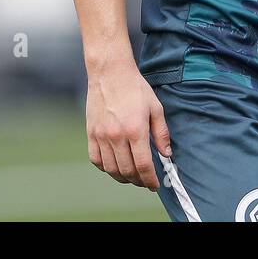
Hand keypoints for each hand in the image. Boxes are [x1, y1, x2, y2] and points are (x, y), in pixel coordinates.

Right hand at [86, 61, 170, 190]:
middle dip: (138, 180)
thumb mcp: (155, 108)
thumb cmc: (135, 89)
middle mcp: (117, 136)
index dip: (150, 180)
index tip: (154, 185)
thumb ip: (161, 133)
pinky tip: (115, 165)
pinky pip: (96, 160)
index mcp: (135, 130)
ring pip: (111, 169)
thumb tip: (166, 154)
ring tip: (131, 175)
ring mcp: (101, 136)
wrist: (110, 73)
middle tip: (145, 180)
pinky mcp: (91, 133)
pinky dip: (106, 168)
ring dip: (122, 177)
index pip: (143, 166)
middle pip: (127, 171)